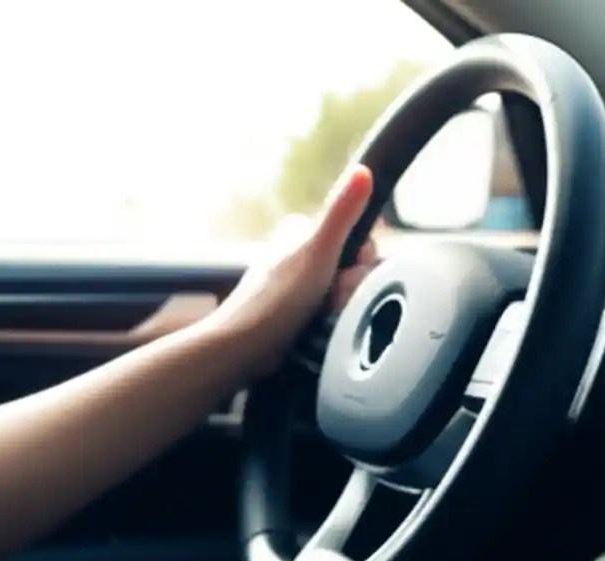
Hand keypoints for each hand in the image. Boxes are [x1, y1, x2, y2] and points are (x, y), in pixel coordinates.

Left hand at [202, 164, 375, 378]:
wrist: (242, 347)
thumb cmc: (277, 299)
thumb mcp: (318, 251)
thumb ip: (342, 212)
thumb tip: (363, 170)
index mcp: (298, 231)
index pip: (354, 236)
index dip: (361, 258)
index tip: (350, 271)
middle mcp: (295, 254)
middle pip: (349, 267)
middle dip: (349, 288)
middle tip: (333, 300)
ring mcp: (293, 284)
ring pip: (340, 292)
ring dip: (340, 308)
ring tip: (321, 317)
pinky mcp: (291, 313)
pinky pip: (326, 313)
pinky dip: (327, 322)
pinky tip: (316, 329)